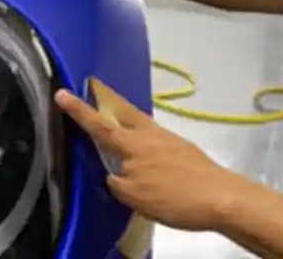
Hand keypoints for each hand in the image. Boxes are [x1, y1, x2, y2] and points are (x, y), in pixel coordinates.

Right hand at [55, 80, 246, 232]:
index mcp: (131, 145)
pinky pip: (153, 136)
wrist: (221, 197)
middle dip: (106, 98)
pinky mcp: (182, 149)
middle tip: (93, 85)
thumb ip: (117, 182)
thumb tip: (116, 174)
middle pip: (122, 111)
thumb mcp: (134, 197)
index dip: (78, 110)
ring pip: (139, 122)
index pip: (98, 125)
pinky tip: (144, 149)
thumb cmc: (173, 196)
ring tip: (116, 118)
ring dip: (125, 117)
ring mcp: (168, 139)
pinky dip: (142, 136)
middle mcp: (148, 135)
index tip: (61, 91)